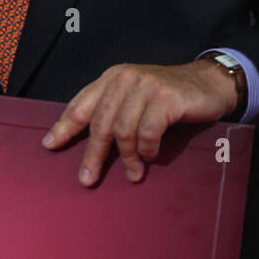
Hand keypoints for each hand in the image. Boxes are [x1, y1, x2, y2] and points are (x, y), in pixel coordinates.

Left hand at [41, 60, 240, 185]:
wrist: (209, 83)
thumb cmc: (169, 96)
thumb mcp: (135, 97)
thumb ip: (113, 111)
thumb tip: (91, 142)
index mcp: (111, 79)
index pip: (80, 105)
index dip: (63, 127)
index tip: (50, 146)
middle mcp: (123, 79)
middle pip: (99, 123)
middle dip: (93, 155)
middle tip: (88, 178)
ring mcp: (144, 87)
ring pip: (122, 131)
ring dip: (127, 157)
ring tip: (133, 173)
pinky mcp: (165, 98)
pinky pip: (147, 132)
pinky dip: (147, 149)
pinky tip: (151, 156)